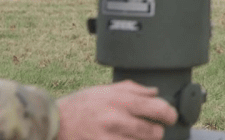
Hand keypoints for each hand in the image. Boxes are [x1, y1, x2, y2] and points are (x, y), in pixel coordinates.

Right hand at [57, 80, 178, 139]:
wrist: (54, 122)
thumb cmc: (81, 104)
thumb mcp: (106, 90)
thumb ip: (133, 89)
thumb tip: (155, 92)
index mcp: (121, 100)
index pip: (158, 108)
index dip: (169, 114)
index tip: (170, 117)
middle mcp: (118, 119)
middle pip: (153, 132)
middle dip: (157, 133)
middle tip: (154, 131)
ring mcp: (110, 138)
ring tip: (138, 137)